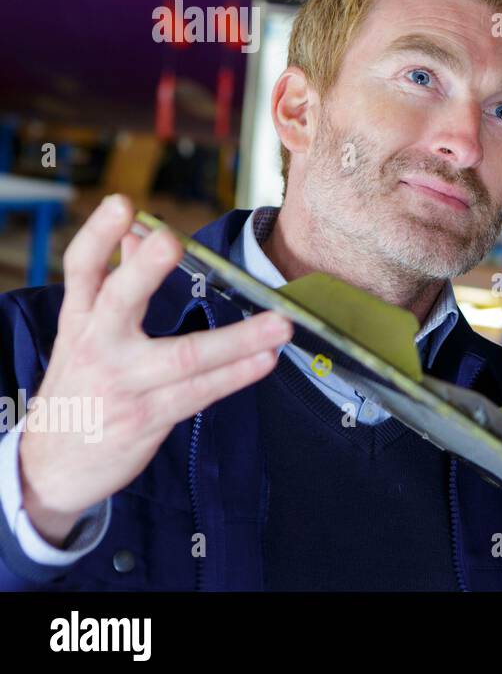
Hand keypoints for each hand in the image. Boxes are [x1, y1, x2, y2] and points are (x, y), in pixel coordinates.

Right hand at [18, 195, 292, 545]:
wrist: (49, 469)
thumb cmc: (79, 388)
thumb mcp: (84, 334)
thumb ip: (111, 284)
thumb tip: (137, 233)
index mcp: (79, 321)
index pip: (81, 269)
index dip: (98, 235)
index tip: (122, 204)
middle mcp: (97, 347)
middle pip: (119, 301)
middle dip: (144, 270)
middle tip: (170, 240)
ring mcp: (123, 385)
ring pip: (183, 356)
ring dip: (237, 339)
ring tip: (279, 324)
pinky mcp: (146, 418)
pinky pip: (200, 393)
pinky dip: (236, 375)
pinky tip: (266, 359)